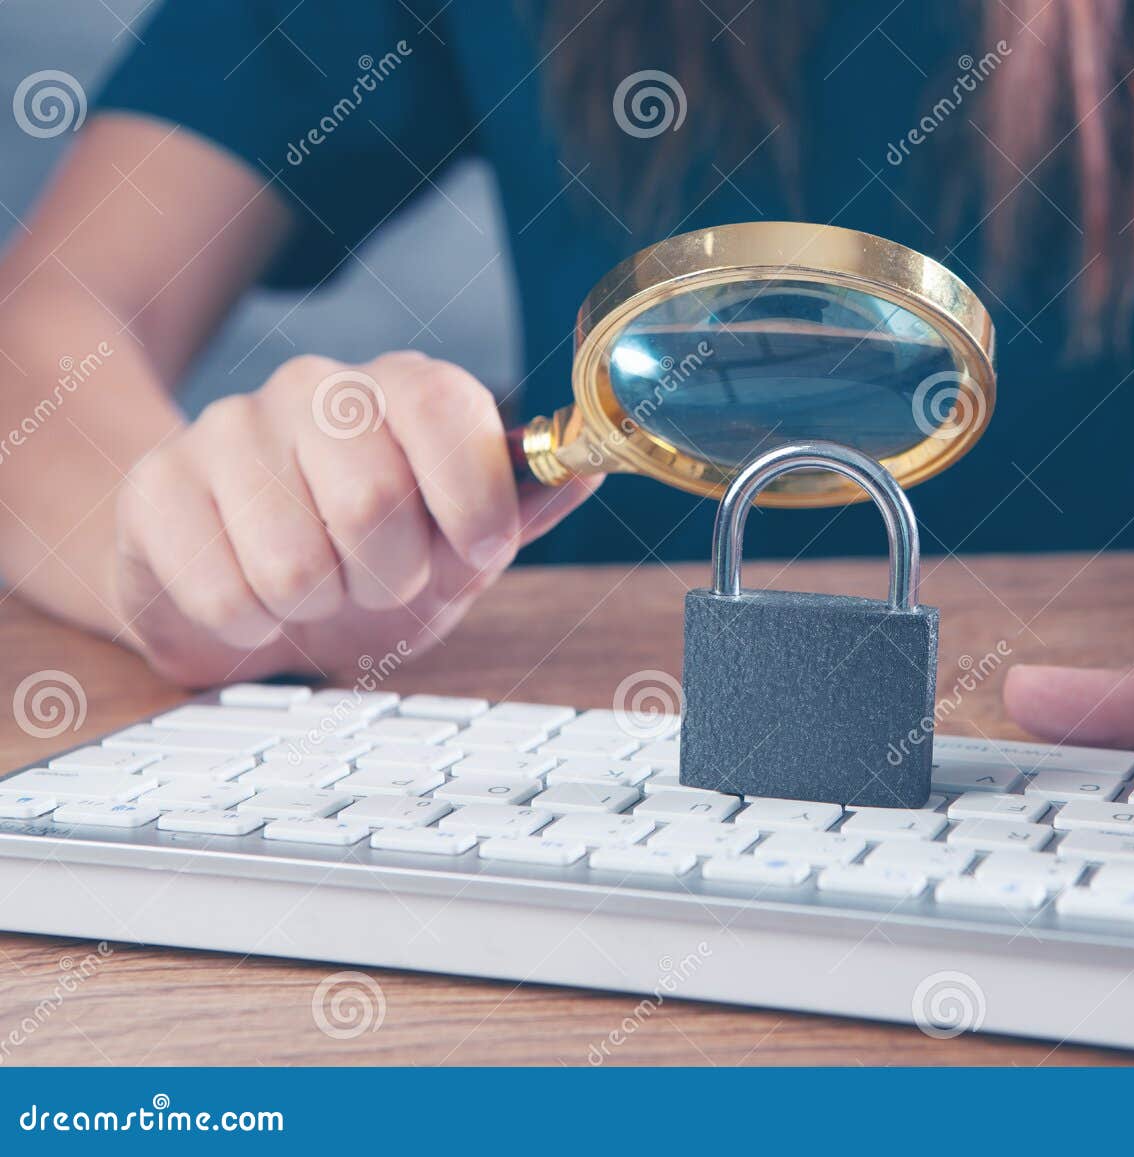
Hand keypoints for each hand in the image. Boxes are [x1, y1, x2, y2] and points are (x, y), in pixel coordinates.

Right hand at [112, 352, 598, 685]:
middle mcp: (317, 389)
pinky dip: (251, 626)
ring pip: (292, 562)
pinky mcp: (156, 487)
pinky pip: (222, 594)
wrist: (245, 586)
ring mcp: (227, 427)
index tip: (474, 551)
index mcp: (405, 389)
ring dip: (317, 607)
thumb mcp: (461, 543)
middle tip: (377, 582)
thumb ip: (521, 505)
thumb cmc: (368, 561)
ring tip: (315, 590)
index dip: (472, 504)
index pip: (450, 412)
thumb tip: (590, 468)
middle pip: (370, 503)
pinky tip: (252, 600)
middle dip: (387, 580)